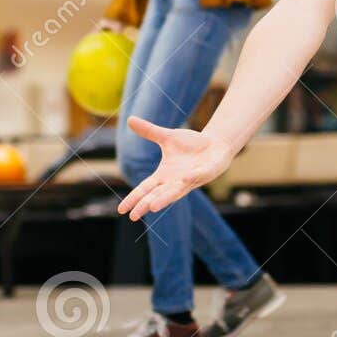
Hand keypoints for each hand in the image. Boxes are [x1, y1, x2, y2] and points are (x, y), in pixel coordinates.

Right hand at [116, 117, 235, 220]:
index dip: (134, 198)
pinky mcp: (207, 172)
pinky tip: (185, 179)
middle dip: (146, 204)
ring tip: (153, 207)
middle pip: (157, 195)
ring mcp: (191, 179)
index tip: (121, 210)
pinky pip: (199, 176)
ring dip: (165, 199)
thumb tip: (129, 119)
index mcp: (164, 175)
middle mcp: (175, 181)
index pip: (145, 189)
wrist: (215, 144)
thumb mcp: (167, 137)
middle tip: (133, 216)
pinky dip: (192, 177)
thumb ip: (149, 131)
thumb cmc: (191, 145)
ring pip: (176, 192)